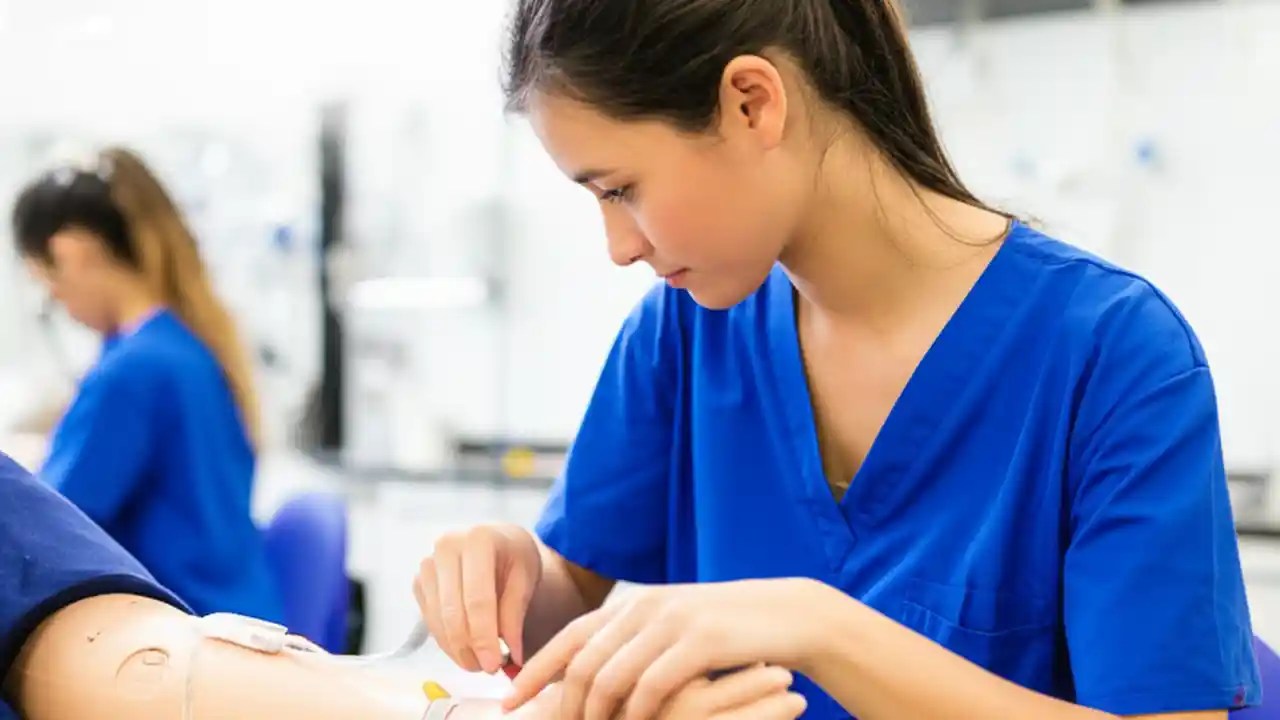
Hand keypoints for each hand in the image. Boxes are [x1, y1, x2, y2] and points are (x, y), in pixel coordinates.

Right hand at [412, 524, 542, 672]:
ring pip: (438, 620)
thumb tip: (511, 656)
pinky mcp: (419, 581)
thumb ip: (515, 615)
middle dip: (469, 648)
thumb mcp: (526, 578)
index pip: (478, 599)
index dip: (484, 637)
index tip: (494, 665)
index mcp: (477, 540)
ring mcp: (427, 564)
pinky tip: (465, 650)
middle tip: (487, 670)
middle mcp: (446, 547)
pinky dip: (447, 641)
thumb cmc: (514, 556)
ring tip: (479, 663)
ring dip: (457, 649)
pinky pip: (430, 620)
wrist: (496, 541)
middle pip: (453, 612)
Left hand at [503, 578, 828, 719]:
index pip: (569, 637)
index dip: (535, 671)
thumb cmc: (727, 632)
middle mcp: (644, 607)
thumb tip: (587, 680)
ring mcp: (672, 621)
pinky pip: (652, 686)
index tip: (508, 703)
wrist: (788, 615)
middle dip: (563, 705)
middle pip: (583, 662)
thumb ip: (633, 647)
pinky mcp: (701, 641)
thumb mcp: (672, 632)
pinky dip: (637, 716)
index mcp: (633, 603)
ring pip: (611, 677)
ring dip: (596, 717)